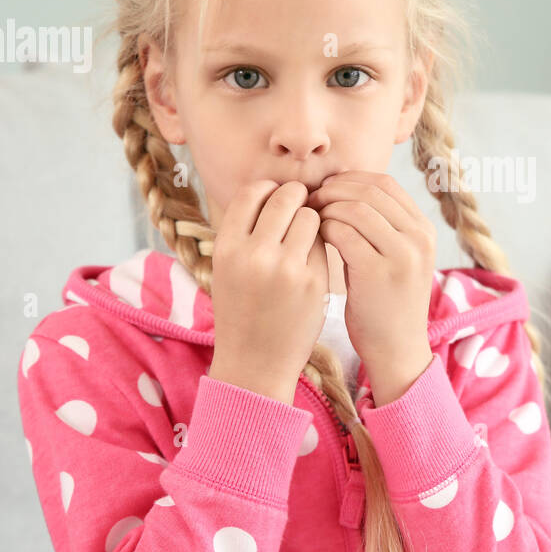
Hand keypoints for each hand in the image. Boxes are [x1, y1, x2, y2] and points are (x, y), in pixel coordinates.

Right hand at [207, 179, 329, 398]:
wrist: (254, 363)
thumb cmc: (242, 310)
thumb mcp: (227, 268)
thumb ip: (246, 231)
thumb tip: (275, 188)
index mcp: (226, 247)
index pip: (252, 191)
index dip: (268, 189)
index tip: (276, 198)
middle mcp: (254, 254)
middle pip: (286, 196)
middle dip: (297, 198)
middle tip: (300, 210)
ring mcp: (286, 268)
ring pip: (310, 216)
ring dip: (312, 220)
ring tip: (305, 238)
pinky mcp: (314, 282)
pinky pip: (324, 244)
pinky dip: (321, 246)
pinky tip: (312, 262)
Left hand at [306, 171, 434, 401]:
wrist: (396, 348)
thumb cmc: (386, 302)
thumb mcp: (394, 258)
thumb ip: (379, 226)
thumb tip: (340, 189)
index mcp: (424, 229)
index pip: (385, 184)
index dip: (351, 180)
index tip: (327, 189)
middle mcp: (418, 238)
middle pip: (369, 191)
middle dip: (334, 191)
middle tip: (311, 201)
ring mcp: (402, 255)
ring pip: (355, 209)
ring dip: (326, 209)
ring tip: (311, 220)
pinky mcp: (378, 273)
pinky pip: (343, 234)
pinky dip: (324, 230)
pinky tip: (316, 240)